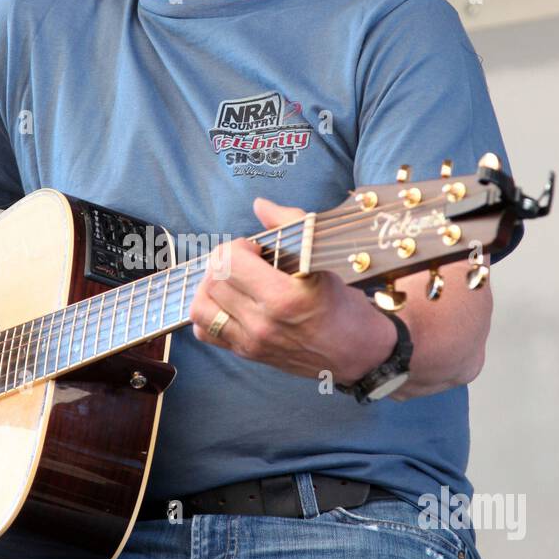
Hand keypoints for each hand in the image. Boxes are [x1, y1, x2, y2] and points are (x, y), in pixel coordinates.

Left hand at [188, 198, 395, 383]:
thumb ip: (292, 225)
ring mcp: (252, 342)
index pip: (228, 262)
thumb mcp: (324, 261)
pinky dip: (210, 313)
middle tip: (245, 260)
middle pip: (213, 281)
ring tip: (232, 280)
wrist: (358, 353)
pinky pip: (206, 331)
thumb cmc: (344, 306)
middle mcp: (263, 323)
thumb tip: (260, 204)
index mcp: (284, 297)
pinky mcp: (247, 354)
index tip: (256, 248)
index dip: (238, 246)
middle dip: (224, 261)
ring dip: (210, 287)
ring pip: (200, 307)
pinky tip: (229, 303)